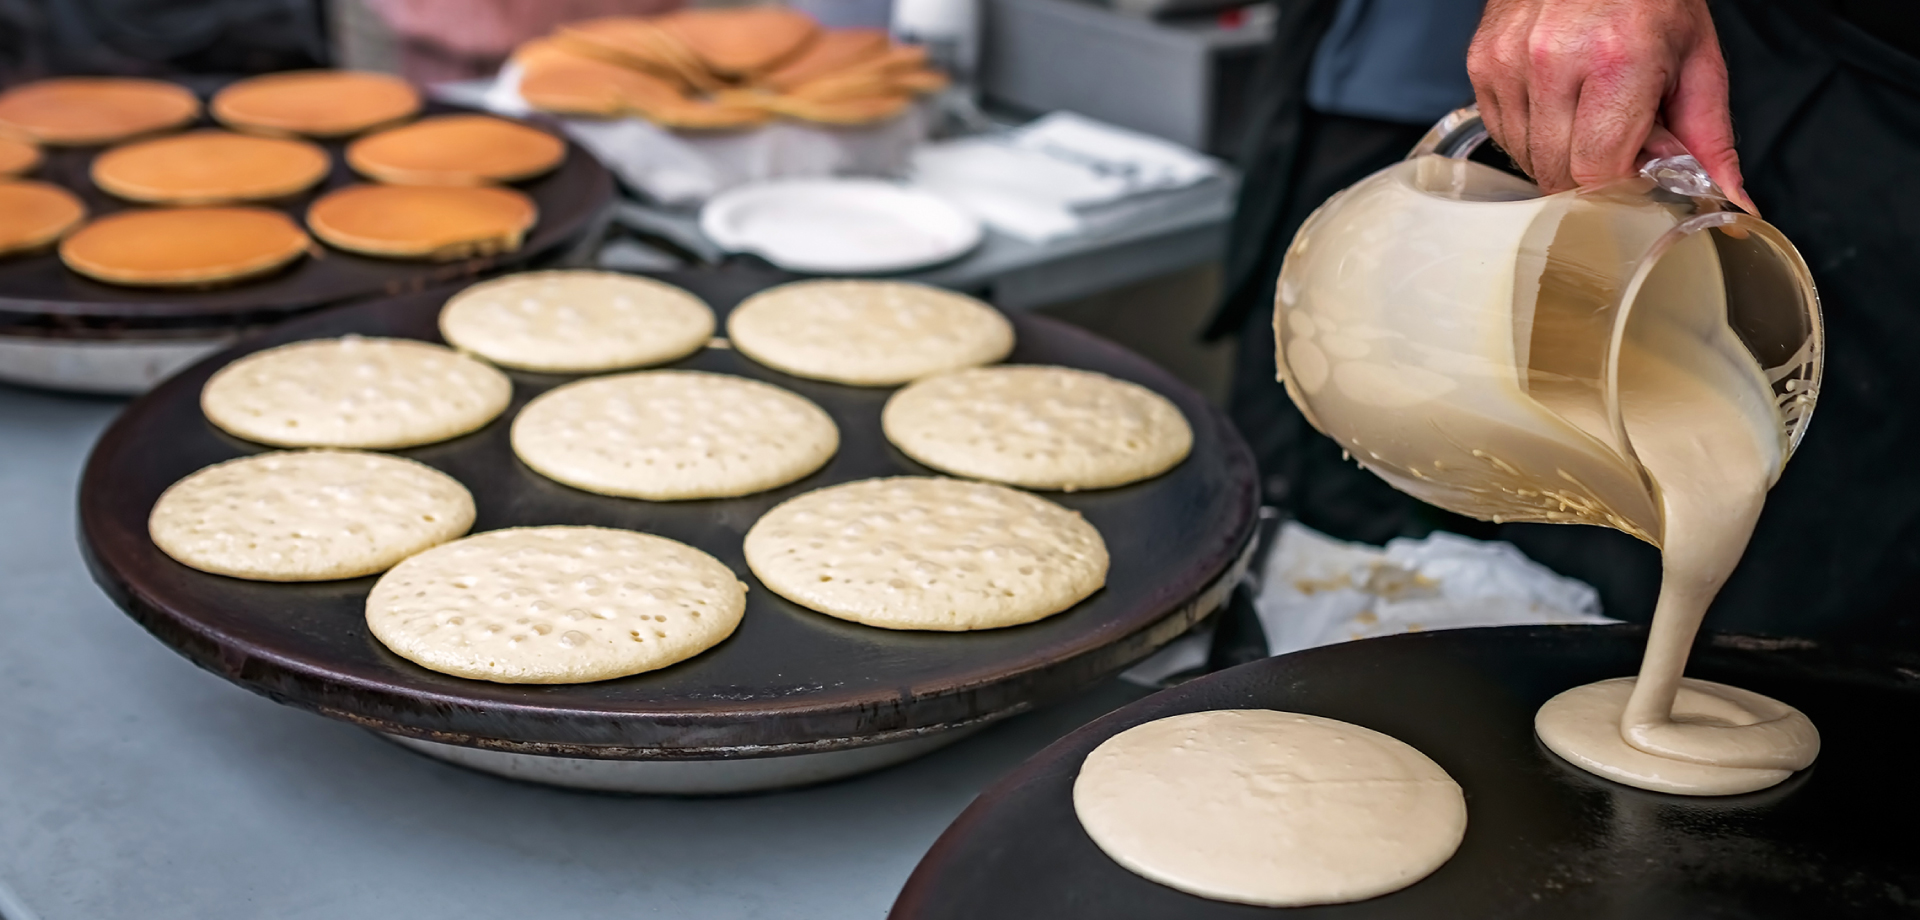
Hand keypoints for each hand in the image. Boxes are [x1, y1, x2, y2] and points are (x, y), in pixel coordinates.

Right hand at [1467, 0, 1755, 212]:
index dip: (1616, 186)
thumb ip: (1709, 136)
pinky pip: (1502, 130)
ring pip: (1525, 157)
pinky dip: (1530, 131)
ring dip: (1557, 153)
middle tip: (1616, 139)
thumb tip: (1731, 199)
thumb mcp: (1697, 57)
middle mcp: (1552, 61)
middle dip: (1588, 173)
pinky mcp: (1482, 63)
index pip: (1595, 172)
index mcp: (1616, 60)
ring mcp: (1509, 62)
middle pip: (1556, 172)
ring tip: (1586, 111)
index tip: (1635, 174)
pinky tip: (1556, 100)